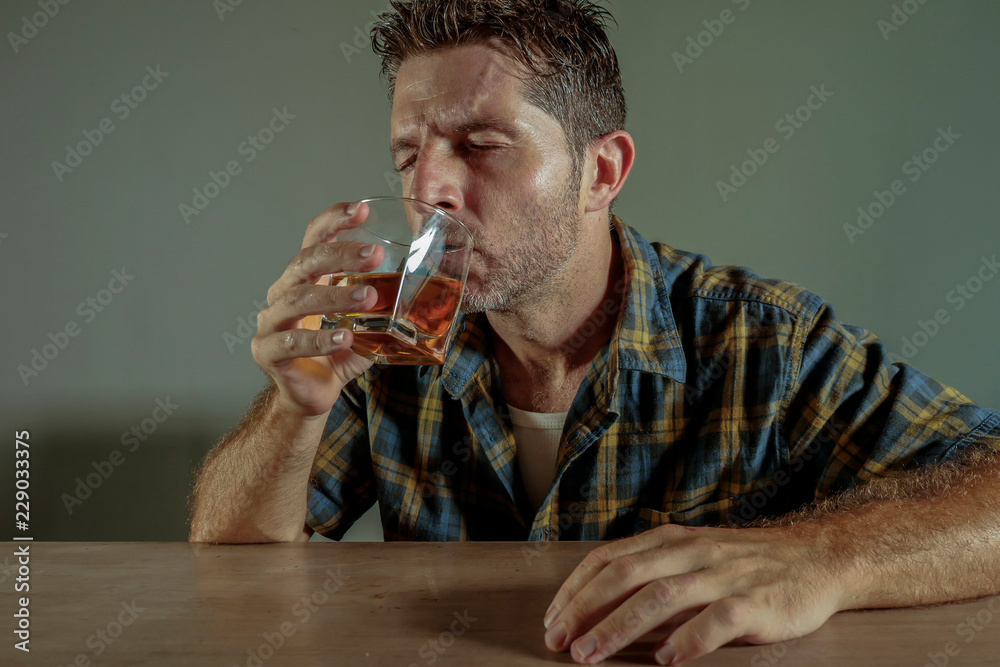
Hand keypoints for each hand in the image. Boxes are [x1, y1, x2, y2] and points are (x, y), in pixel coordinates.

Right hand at [252, 202, 383, 417]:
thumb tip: (430, 294)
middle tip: (374, 255)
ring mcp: (271, 321)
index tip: (361, 209)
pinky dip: (320, 338)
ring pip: (297, 299)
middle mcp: (284, 292)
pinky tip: (343, 337)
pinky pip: (292, 341)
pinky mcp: (267, 351)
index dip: (334, 220)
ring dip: (334, 296)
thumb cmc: (336, 353)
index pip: (315, 238)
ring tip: (368, 298)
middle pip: (306, 261)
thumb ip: (389, 308)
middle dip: (341, 254)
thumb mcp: (368, 325)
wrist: (311, 394)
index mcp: (305, 277)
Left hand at [542, 524, 842, 664]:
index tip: (553, 618)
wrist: (815, 557)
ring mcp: (723, 576)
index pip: (609, 558)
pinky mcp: (755, 602)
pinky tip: (666, 660)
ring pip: (660, 597)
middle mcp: (691, 552)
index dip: (576, 588)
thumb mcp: (691, 554)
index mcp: (670, 540)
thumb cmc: (745, 563)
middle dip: (585, 609)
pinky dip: (687, 640)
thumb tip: (596, 603)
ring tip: (592, 654)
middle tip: (560, 641)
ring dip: (619, 626)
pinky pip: (716, 621)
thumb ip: (651, 570)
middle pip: (625, 575)